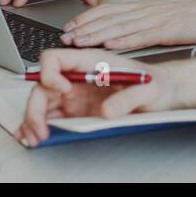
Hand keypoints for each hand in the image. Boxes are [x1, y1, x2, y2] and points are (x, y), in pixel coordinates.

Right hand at [13, 48, 195, 146]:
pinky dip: (39, 126)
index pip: (55, 58)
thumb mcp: (148, 90)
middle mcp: (77, 76)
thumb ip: (129, 98)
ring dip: (33, 120)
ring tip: (35, 138)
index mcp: (90, 62)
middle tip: (40, 129)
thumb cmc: (154, 83)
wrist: (162, 93)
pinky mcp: (75, 110)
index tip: (62, 90)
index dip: (50, 74)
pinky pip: (50, 117)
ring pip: (42, 102)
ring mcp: (74, 94)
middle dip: (35, 107)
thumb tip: (107, 111)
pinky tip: (36, 136)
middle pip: (42, 86)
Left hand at [59, 0, 195, 49]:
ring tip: (79, 42)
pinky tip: (110, 44)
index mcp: (141, 8)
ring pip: (120, 26)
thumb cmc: (190, 17)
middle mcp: (143, 11)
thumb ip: (139, 25)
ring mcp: (154, 20)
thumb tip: (118, 36)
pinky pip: (141, 35)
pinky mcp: (167, 30)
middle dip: (83, 28)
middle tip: (64, 37)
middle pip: (108, 18)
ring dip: (97, 35)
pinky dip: (124, 40)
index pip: (106, 11)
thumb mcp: (159, 18)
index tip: (68, 27)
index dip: (85, 19)